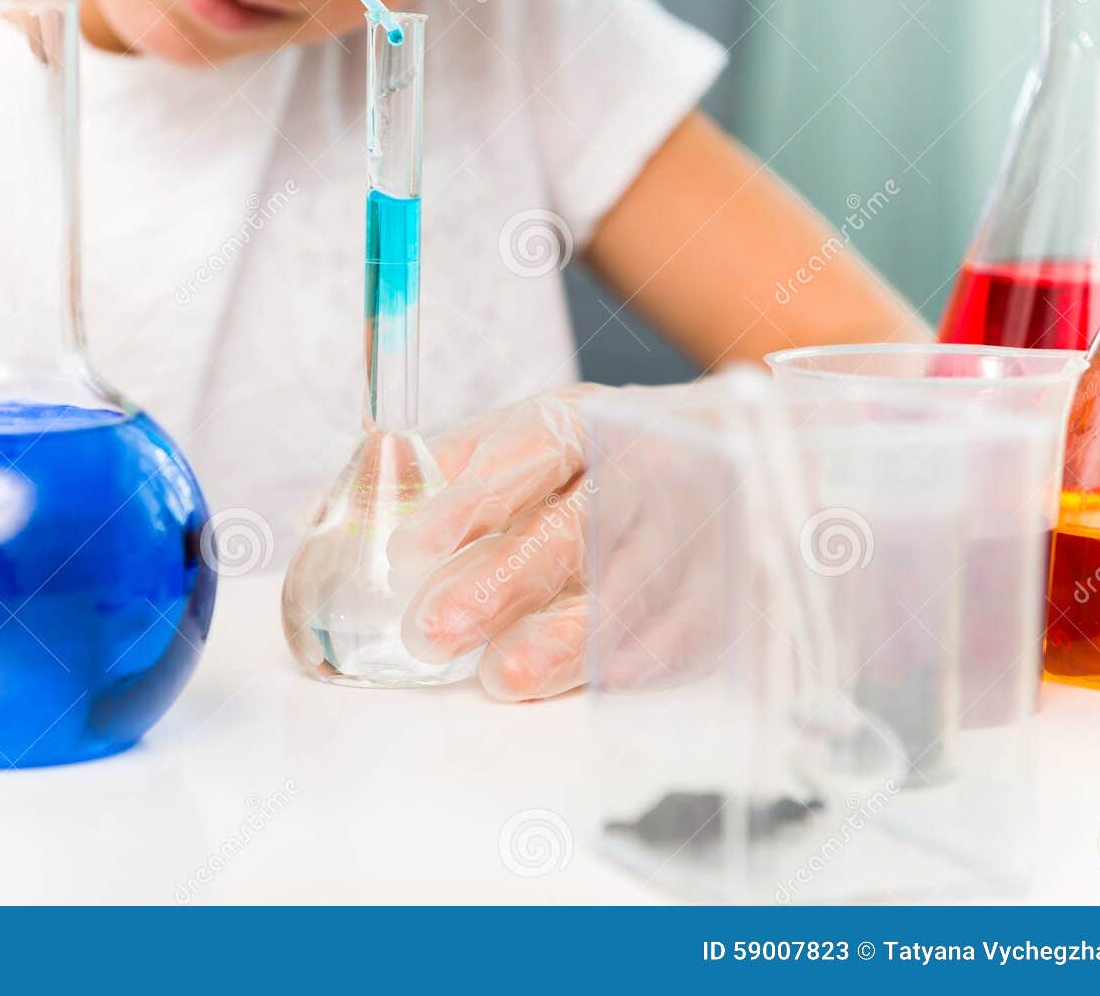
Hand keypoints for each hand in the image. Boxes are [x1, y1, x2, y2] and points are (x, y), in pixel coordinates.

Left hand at [388, 383, 727, 701]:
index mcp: (584, 422)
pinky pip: (704, 611)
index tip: (410, 548)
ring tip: (505, 675)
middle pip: (572, 523)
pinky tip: (608, 677)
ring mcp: (701, 515)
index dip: (468, 500)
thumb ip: (449, 469)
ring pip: (632, 577)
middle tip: (436, 630)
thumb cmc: (619, 457)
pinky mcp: (741, 569)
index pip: (524, 452)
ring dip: (570, 631)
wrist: (760, 451)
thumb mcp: (541, 440)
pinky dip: (658, 646)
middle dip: (503, 580)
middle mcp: (645, 459)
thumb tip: (338, 505)